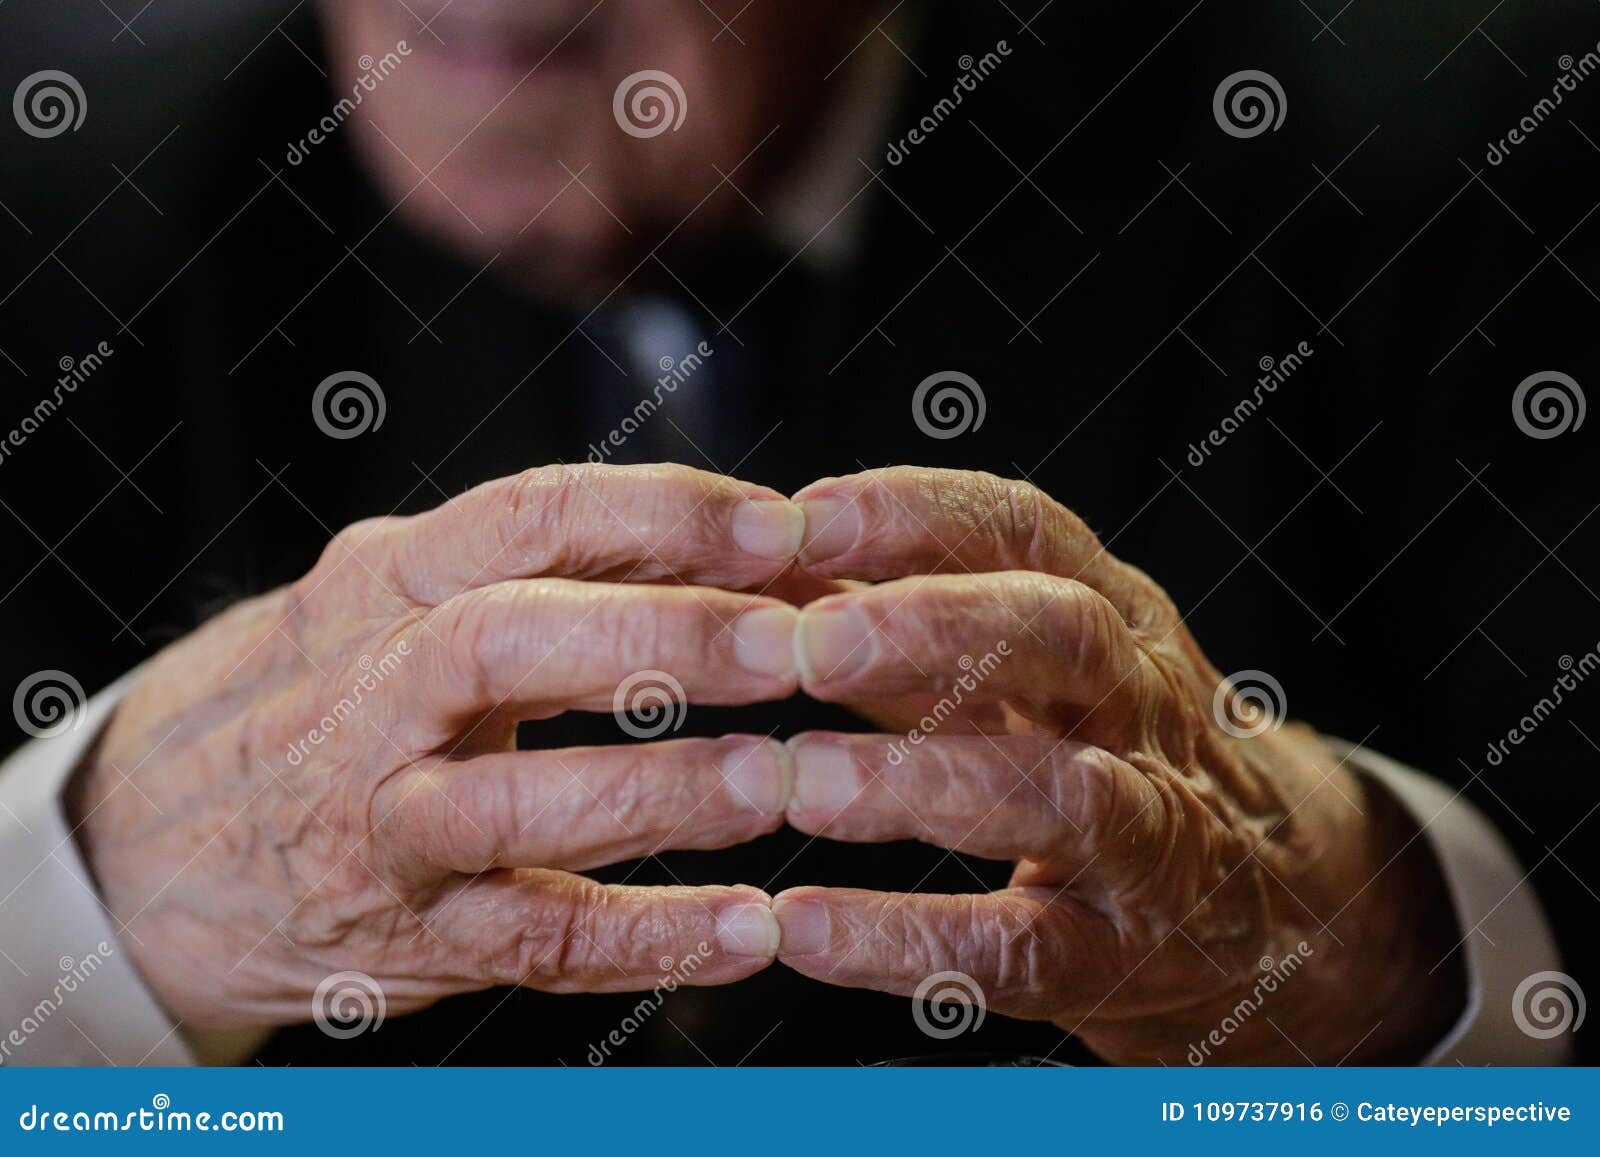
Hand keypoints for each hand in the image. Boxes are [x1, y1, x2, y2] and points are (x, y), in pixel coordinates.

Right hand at [72, 464, 809, 1028]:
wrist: (144, 848)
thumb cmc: (316, 702)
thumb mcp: (394, 607)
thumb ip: (547, 575)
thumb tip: (743, 541)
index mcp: (385, 585)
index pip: (526, 518)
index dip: (660, 515)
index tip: (782, 526)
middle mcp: (370, 690)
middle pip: (503, 641)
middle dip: (660, 636)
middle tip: (792, 646)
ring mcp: (378, 822)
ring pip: (508, 804)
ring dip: (656, 790)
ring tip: (778, 784)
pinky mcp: (405, 933)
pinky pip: (532, 938)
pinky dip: (647, 938)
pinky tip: (748, 930)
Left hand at [770, 468, 1465, 1064]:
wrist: (1286, 910)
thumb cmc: (1116, 760)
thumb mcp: (1036, 674)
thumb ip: (909, 623)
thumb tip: (758, 559)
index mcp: (1111, 619)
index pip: (1026, 531)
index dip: (915, 514)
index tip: (801, 518)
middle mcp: (1141, 709)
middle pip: (1064, 635)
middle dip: (935, 627)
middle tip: (808, 643)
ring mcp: (1148, 837)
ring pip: (1057, 792)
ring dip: (916, 782)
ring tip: (795, 782)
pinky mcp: (1120, 959)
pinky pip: (1016, 948)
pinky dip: (902, 937)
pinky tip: (799, 928)